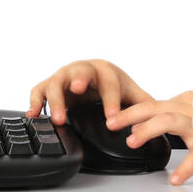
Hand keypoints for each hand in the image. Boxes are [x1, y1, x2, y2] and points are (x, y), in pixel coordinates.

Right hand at [25, 59, 153, 124]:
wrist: (93, 76)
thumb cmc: (112, 85)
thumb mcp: (131, 94)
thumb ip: (145, 106)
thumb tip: (159, 121)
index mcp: (105, 71)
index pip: (110, 84)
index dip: (112, 101)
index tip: (113, 120)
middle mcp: (82, 70)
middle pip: (79, 71)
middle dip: (78, 79)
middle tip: (78, 89)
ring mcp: (63, 77)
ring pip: (56, 83)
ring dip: (55, 100)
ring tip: (58, 119)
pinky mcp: (48, 86)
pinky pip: (38, 91)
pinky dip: (34, 102)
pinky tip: (33, 115)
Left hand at [108, 90, 192, 185]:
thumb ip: (175, 114)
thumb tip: (147, 122)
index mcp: (186, 101)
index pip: (154, 103)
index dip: (132, 111)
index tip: (113, 118)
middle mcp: (191, 110)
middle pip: (155, 108)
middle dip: (130, 115)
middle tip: (111, 124)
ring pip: (169, 123)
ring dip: (147, 131)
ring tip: (131, 143)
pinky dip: (185, 168)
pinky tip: (175, 179)